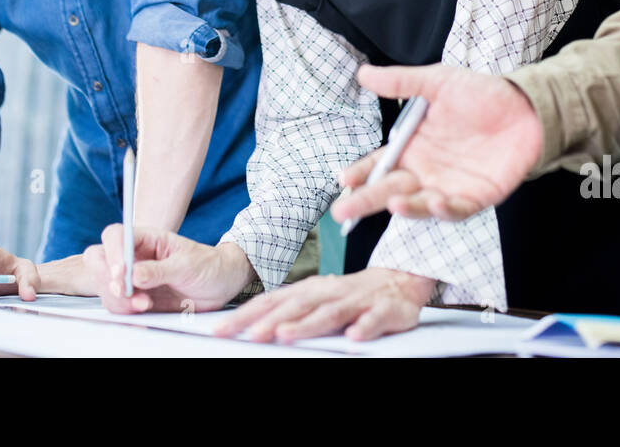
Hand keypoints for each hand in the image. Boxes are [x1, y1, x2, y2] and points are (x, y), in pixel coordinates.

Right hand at [81, 226, 253, 314]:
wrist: (221, 285)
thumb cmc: (208, 265)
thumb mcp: (187, 265)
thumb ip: (159, 270)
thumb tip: (133, 275)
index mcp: (146, 239)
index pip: (116, 236)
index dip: (112, 252)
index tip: (121, 272)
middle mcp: (135, 257)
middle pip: (100, 261)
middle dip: (108, 280)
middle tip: (127, 292)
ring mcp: (133, 279)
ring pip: (106, 287)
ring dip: (119, 300)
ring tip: (146, 304)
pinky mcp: (137, 298)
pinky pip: (118, 306)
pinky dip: (125, 311)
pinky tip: (144, 311)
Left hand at [212, 268, 435, 343]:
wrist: (400, 281)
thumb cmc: (350, 295)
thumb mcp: (316, 301)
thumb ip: (289, 313)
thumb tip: (251, 328)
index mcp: (308, 290)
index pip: (271, 302)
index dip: (245, 315)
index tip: (220, 329)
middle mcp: (328, 292)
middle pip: (296, 306)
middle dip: (272, 321)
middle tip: (250, 335)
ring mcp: (356, 300)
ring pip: (330, 312)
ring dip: (308, 324)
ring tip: (287, 336)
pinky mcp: (385, 309)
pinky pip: (374, 318)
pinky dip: (364, 326)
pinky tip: (354, 338)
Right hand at [332, 63, 542, 225]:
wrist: (525, 107)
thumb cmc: (480, 94)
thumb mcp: (437, 82)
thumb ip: (401, 82)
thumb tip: (363, 74)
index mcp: (413, 147)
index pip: (379, 164)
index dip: (360, 174)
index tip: (343, 181)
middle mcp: (426, 171)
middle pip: (390, 190)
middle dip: (366, 201)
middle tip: (343, 212)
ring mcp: (450, 186)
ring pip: (420, 204)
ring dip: (406, 208)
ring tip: (392, 204)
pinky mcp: (476, 197)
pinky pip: (457, 209)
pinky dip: (445, 210)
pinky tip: (436, 201)